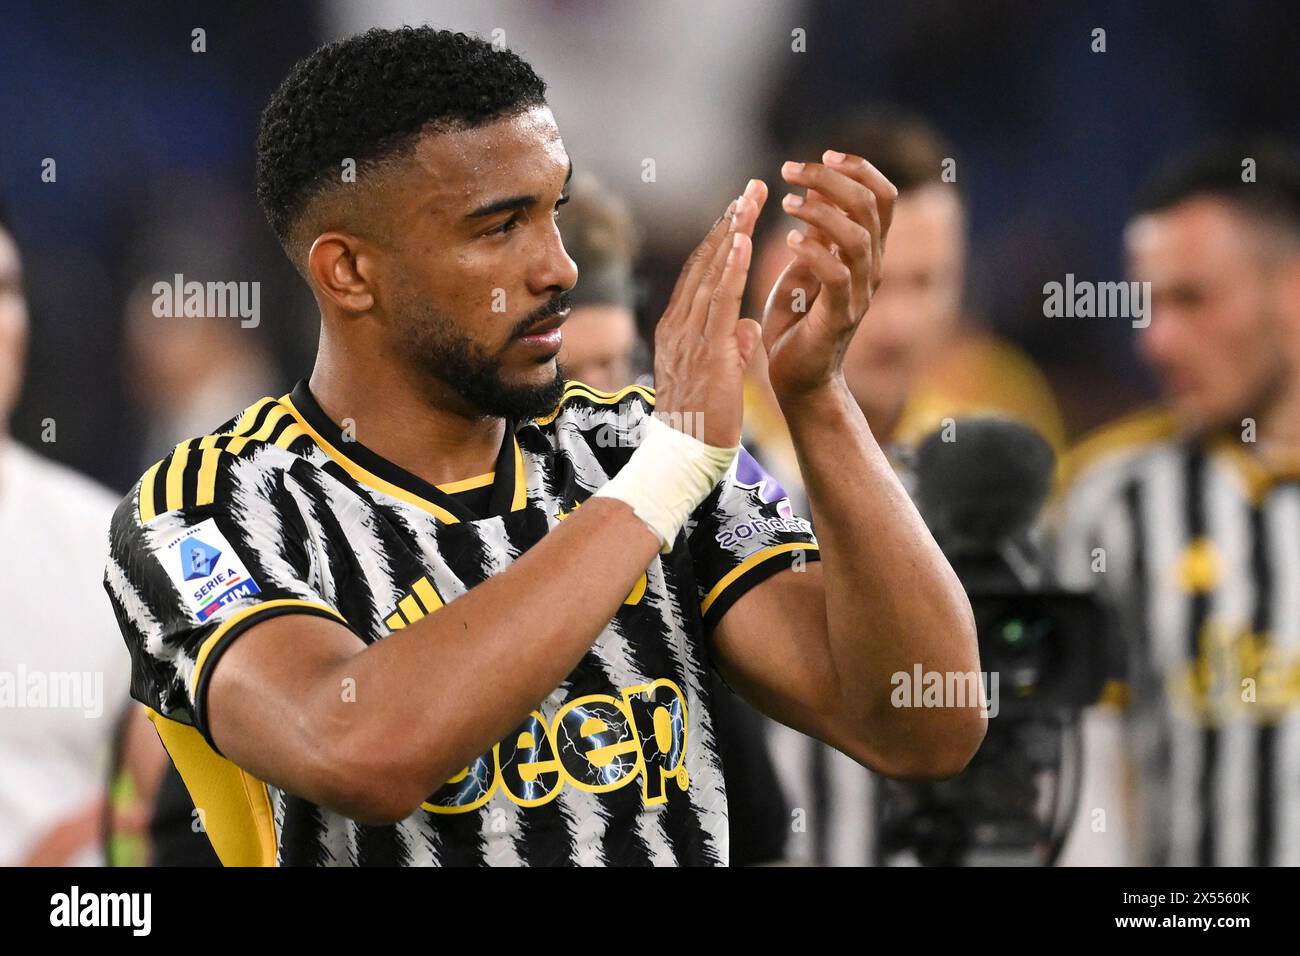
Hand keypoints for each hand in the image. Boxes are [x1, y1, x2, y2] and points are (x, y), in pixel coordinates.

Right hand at [654, 178, 768, 446]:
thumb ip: (731, 346)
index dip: (721, 240)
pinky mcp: (705, 351)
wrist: (683, 458)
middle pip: (704, 264)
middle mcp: (678, 326)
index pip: (701, 275)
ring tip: (749, 200)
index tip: (739, 211)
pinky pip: (718, 301)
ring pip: (710, 273)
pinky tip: (741, 240)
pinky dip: (728, 267)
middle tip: (750, 188)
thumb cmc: (702, 423)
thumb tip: (747, 327)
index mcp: (678, 330)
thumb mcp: (718, 376)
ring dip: (730, 233)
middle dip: (728, 223)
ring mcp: (688, 337)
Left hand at [760, 150, 896, 403]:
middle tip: (790, 171)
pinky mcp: (839, 318)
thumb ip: (817, 230)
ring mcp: (859, 294)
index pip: (883, 197)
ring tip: (787, 204)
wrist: (797, 379)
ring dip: (821, 213)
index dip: (860, 168)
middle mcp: (871, 270)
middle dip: (832, 179)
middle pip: (872, 207)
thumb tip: (816, 185)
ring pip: (858, 238)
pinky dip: (815, 253)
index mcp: (866, 253)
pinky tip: (790, 242)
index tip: (824, 154)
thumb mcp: (806, 264)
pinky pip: (838, 276)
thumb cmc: (797, 321)